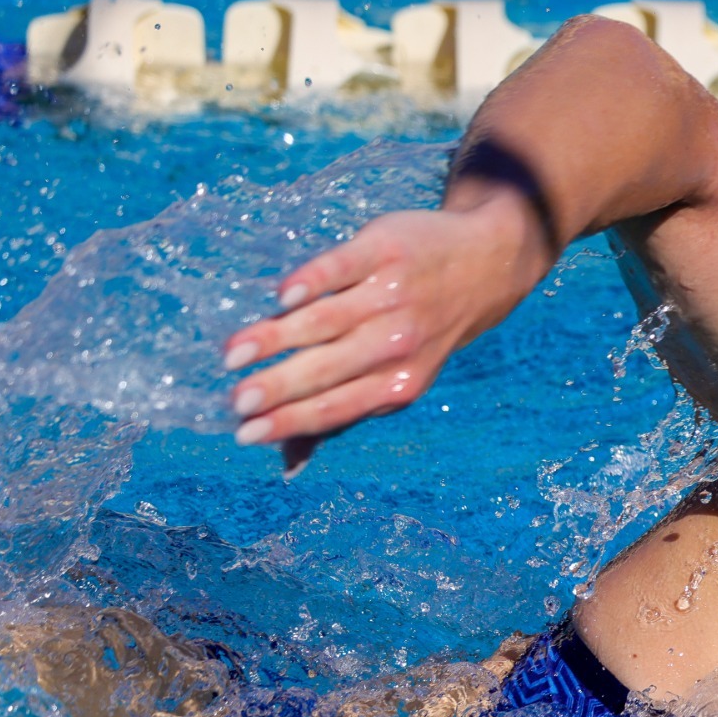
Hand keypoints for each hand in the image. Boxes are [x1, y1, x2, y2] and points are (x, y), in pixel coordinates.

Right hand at [222, 192, 546, 472]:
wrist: (483, 265)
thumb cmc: (417, 333)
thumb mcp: (396, 380)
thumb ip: (340, 415)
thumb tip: (287, 465)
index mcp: (399, 383)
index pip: (335, 407)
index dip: (291, 421)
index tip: (246, 432)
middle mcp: (397, 343)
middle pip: (328, 369)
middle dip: (279, 387)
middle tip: (237, 399)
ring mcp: (391, 295)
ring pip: (327, 320)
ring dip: (277, 337)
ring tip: (234, 353)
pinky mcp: (383, 251)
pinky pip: (342, 268)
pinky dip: (313, 282)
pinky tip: (284, 297)